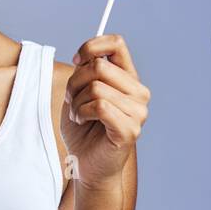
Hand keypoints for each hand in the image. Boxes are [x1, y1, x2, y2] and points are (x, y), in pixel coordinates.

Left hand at [62, 34, 150, 189]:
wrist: (85, 165)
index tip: (77, 61)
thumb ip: (86, 72)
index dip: (91, 47)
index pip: (116, 44)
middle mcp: (139, 93)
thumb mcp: (79, 93)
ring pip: (96, 87)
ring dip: (76, 102)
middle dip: (75, 82)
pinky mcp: (130, 129)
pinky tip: (82, 121)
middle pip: (99, 66)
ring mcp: (138, 112)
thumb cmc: (83, 130)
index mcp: (128, 79)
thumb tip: (86, 56)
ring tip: (78, 115)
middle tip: (71, 99)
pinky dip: (82, 113)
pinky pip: (99, 106)